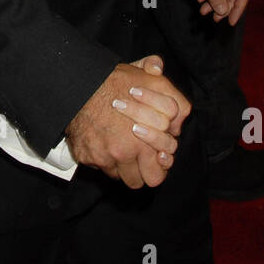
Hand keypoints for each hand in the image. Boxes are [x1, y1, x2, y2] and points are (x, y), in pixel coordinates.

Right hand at [65, 59, 189, 189]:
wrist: (80, 84)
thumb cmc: (116, 82)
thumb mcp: (152, 82)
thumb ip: (173, 98)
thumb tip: (182, 116)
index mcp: (145, 139)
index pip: (160, 171)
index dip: (159, 163)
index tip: (155, 154)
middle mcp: (124, 152)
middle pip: (140, 181)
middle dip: (143, 172)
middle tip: (141, 159)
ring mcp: (103, 156)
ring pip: (120, 177)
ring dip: (122, 166)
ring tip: (122, 149)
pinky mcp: (86, 157)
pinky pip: (99, 167)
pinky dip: (102, 158)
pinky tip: (104, 141)